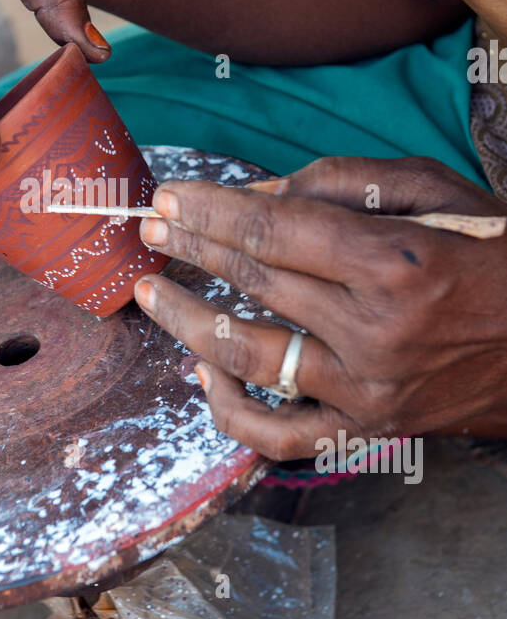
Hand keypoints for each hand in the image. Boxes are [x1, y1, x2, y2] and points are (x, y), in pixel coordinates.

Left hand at [133, 156, 506, 457]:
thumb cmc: (500, 250)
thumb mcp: (437, 190)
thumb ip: (343, 183)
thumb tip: (258, 194)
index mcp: (396, 261)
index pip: (273, 231)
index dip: (209, 212)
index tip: (167, 197)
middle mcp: (376, 330)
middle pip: (253, 282)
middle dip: (189, 250)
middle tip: (147, 227)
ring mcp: (368, 389)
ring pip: (249, 356)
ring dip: (187, 320)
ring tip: (151, 292)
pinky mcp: (369, 430)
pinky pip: (279, 435)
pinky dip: (230, 408)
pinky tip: (202, 370)